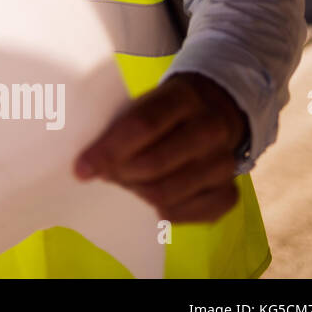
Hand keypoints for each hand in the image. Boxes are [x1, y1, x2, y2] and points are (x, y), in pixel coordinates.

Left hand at [75, 72, 248, 222]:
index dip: (107, 151)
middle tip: (104, 174)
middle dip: (119, 174)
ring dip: (138, 192)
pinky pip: (190, 214)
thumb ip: (120, 126)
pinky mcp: (230, 191)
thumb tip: (85, 164)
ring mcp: (225, 162)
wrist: (215, 111)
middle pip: (154, 164)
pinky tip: (154, 196)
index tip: (81, 169)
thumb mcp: (144, 101)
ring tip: (128, 181)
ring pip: (168, 194)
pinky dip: (166, 211)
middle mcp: (210, 129)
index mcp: (183, 98)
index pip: (142, 126)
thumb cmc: (163, 110)